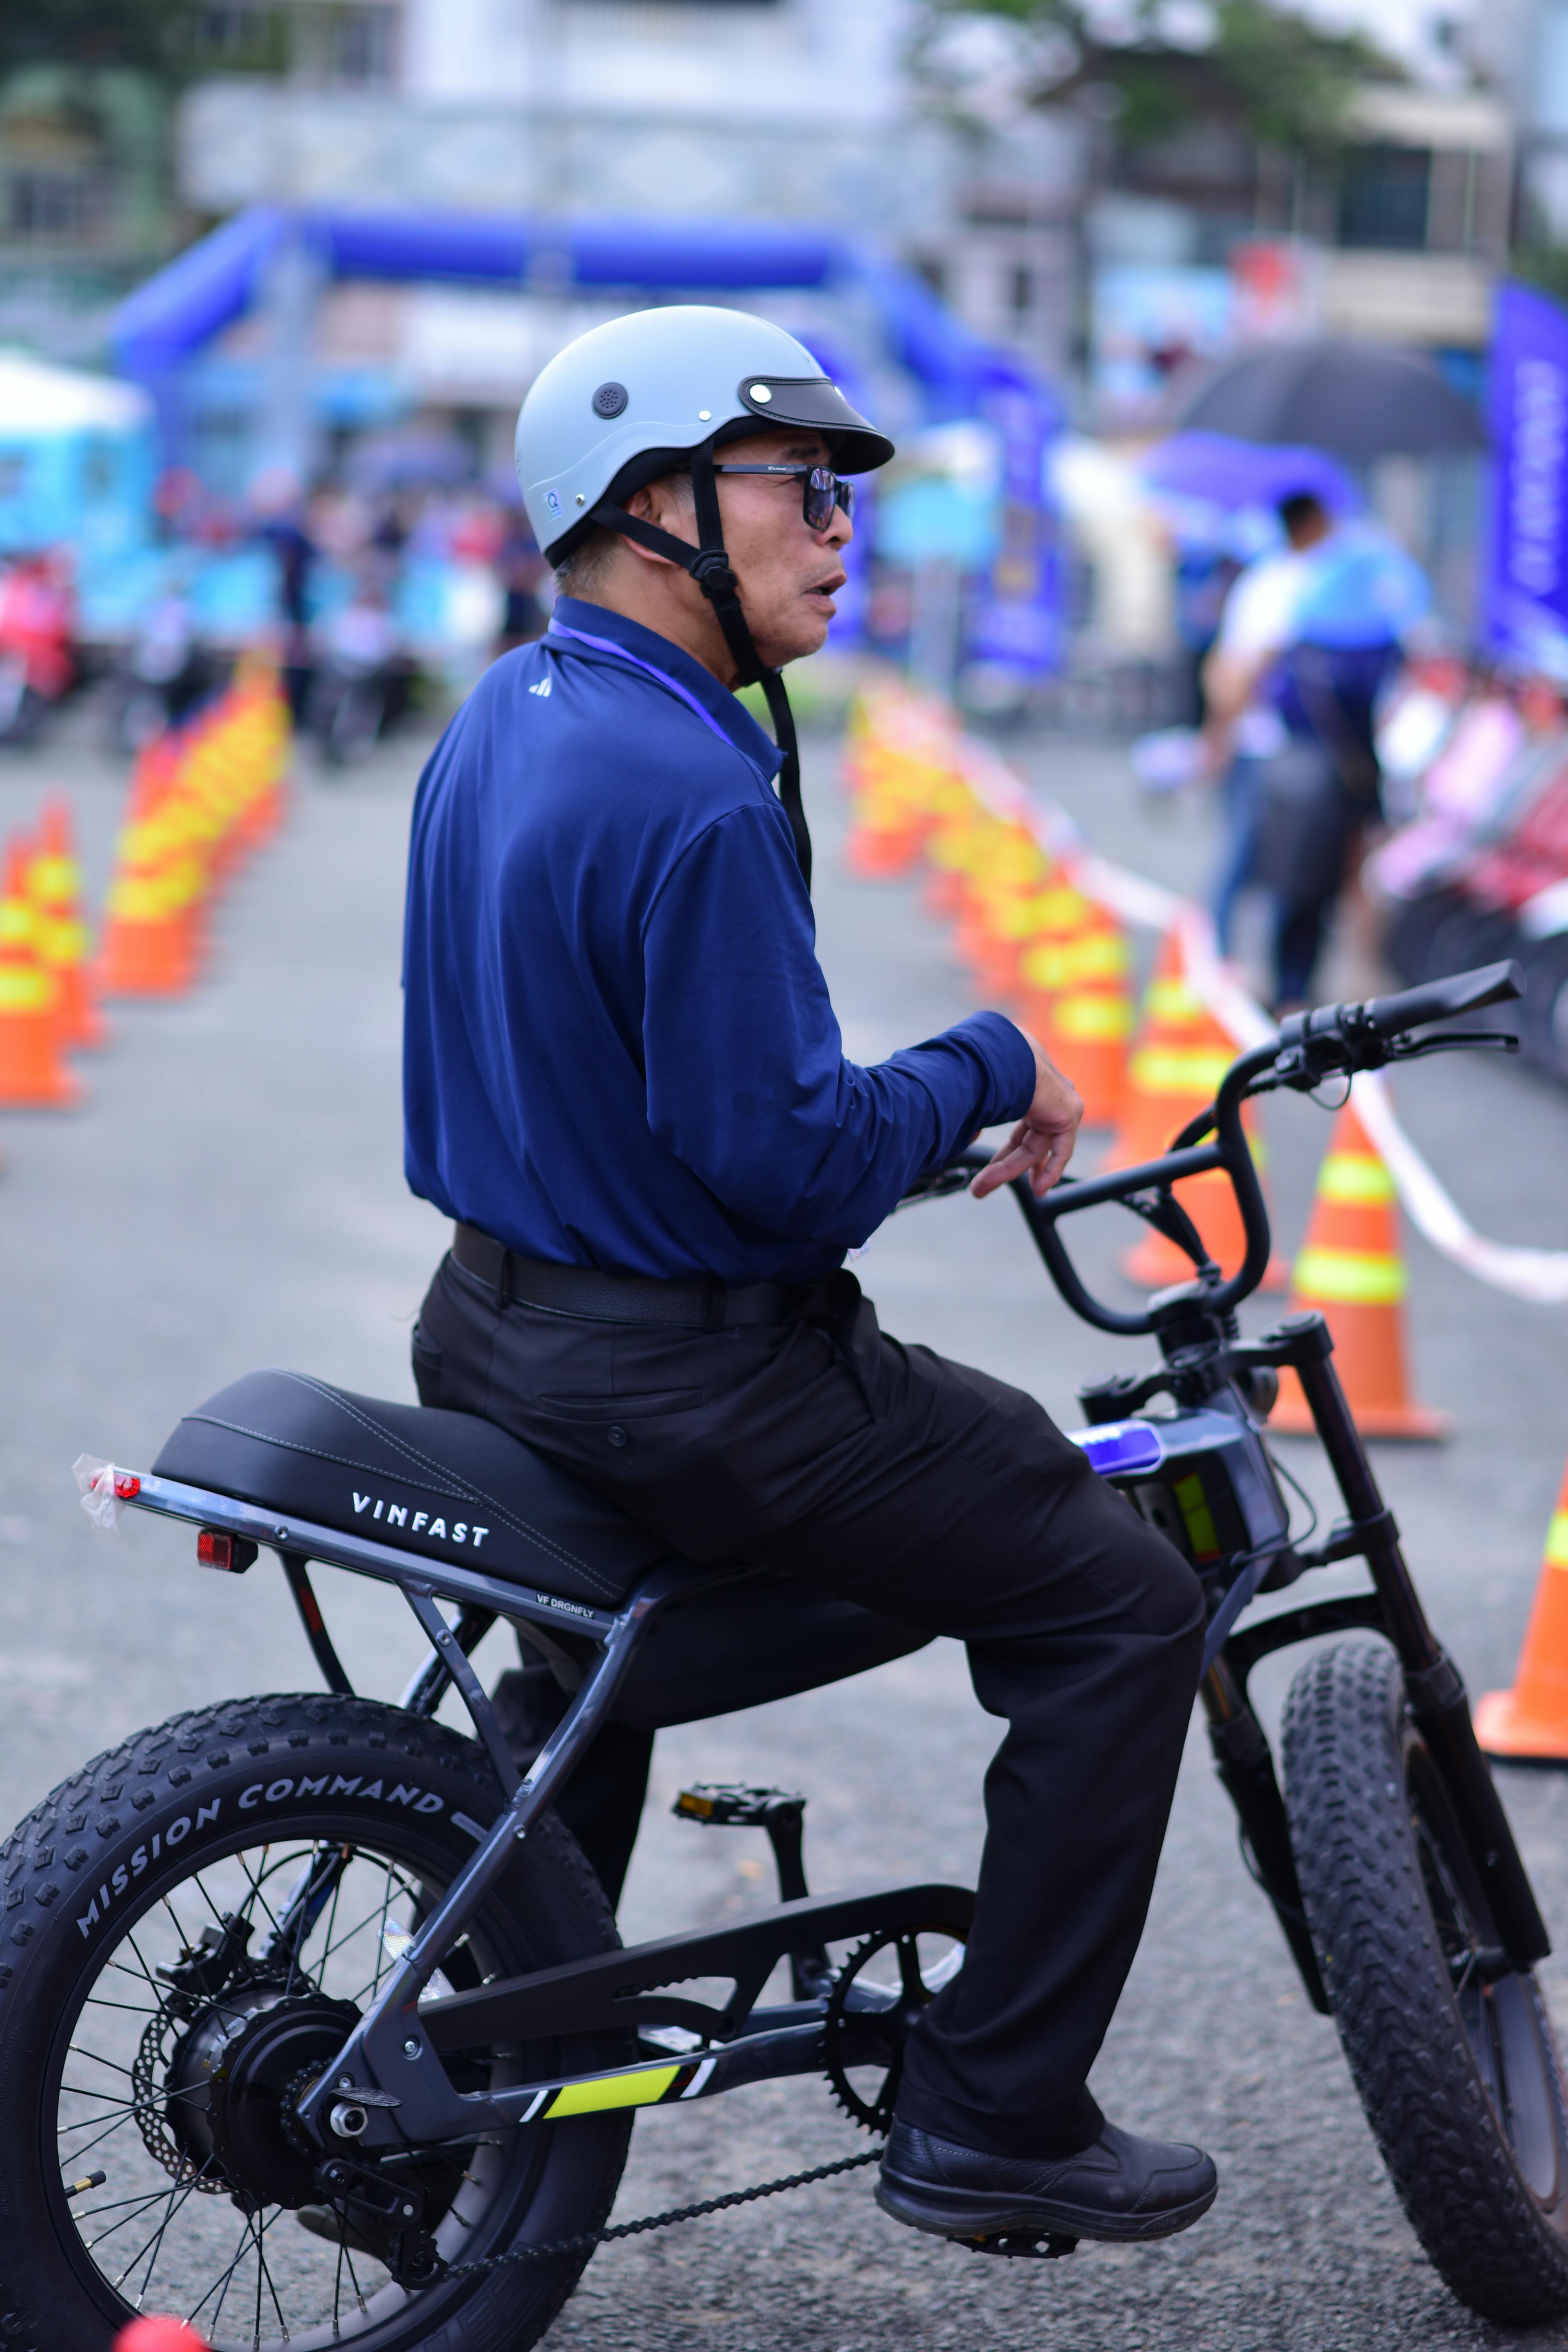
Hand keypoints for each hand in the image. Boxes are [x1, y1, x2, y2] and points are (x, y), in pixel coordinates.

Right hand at [970, 1032, 1082, 1200]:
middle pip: (1026, 1141)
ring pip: (1035, 1147)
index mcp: (1026, 1085)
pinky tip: (1038, 1190)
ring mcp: (1059, 1102)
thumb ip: (974, 1117)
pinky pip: (1061, 1150)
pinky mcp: (1068, 1113)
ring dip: (1008, 1171)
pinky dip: (1050, 1170)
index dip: (1008, 1154)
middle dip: (1004, 1166)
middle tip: (981, 1185)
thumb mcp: (974, 1097)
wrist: (999, 1056)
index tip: (991, 1172)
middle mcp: (1046, 1094)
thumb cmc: (980, 1067)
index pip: (1020, 1128)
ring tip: (981, 1187)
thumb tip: (962, 1138)